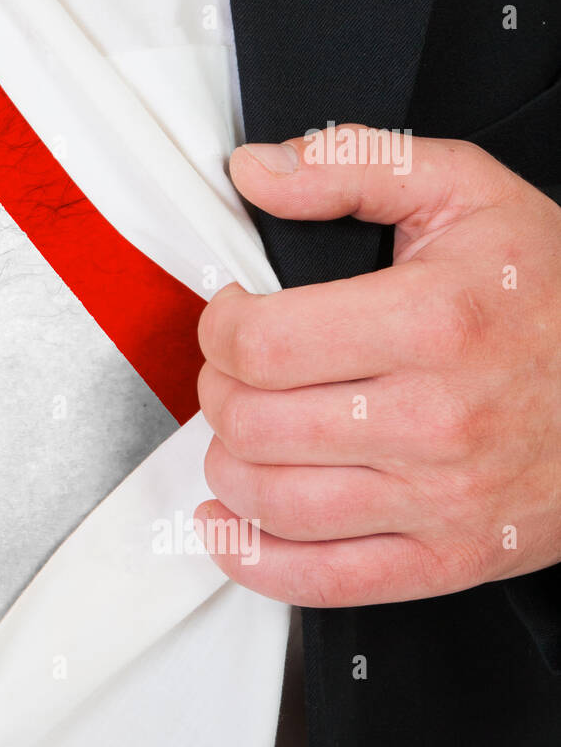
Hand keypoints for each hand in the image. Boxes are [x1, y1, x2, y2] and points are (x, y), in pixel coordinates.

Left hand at [196, 124, 560, 605]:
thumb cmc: (553, 293)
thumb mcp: (466, 193)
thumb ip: (353, 166)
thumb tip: (255, 171)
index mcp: (435, 322)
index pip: (262, 344)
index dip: (220, 327)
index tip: (231, 316)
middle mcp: (438, 420)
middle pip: (253, 423)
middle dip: (219, 390)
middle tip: (237, 371)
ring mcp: (444, 500)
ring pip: (271, 500)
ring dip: (228, 463)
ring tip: (243, 430)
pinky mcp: (450, 558)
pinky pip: (322, 579)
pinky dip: (252, 558)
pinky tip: (228, 520)